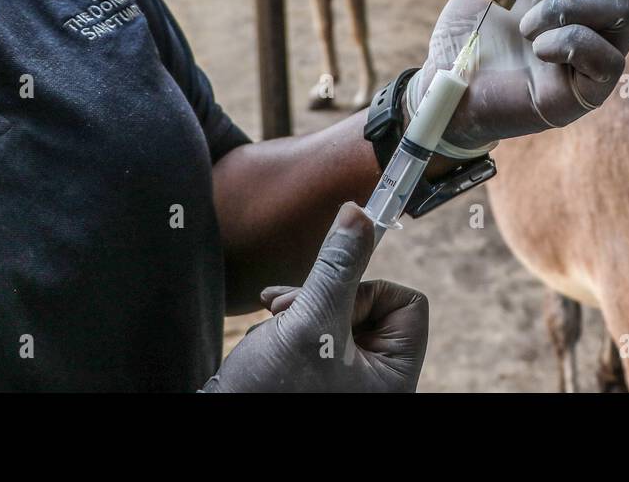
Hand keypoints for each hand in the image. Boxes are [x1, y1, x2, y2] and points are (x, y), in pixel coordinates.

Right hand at [202, 203, 428, 391]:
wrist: (221, 416)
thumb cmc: (272, 388)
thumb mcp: (311, 321)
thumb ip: (338, 267)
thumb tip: (358, 213)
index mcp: (393, 374)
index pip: (407, 303)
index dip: (368, 292)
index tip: (332, 304)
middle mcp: (375, 376)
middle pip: (371, 302)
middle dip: (326, 297)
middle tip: (291, 310)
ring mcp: (347, 374)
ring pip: (340, 308)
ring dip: (304, 306)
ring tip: (276, 320)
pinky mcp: (319, 370)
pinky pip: (319, 325)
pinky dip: (293, 322)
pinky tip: (270, 333)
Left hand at [410, 0, 628, 153]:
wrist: (449, 85)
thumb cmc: (475, 32)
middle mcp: (602, 17)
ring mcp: (601, 54)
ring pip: (624, 13)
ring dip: (570, 5)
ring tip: (526, 19)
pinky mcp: (589, 91)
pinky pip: (610, 59)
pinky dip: (571, 42)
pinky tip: (538, 47)